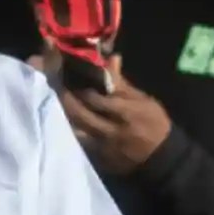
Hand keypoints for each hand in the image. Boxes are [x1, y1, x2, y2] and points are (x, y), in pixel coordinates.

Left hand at [59, 56, 171, 173]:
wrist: (160, 157)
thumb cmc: (153, 123)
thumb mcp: (143, 101)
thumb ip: (122, 83)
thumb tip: (111, 58)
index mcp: (128, 113)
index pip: (98, 99)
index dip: (81, 86)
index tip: (68, 72)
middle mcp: (112, 131)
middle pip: (80, 114)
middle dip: (64, 97)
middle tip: (54, 82)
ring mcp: (101, 146)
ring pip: (74, 127)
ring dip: (62, 111)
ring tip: (53, 96)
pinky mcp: (96, 157)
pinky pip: (77, 140)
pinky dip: (68, 126)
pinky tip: (60, 116)